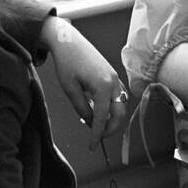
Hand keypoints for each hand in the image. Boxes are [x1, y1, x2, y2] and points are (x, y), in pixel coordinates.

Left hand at [41, 16, 128, 146]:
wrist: (69, 42)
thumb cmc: (67, 62)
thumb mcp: (70, 89)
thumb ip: (82, 108)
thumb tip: (90, 123)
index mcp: (103, 85)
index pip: (103, 117)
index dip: (97, 134)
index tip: (92, 146)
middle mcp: (114, 82)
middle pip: (119, 114)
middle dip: (109, 129)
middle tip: (95, 138)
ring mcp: (116, 78)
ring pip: (120, 106)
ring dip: (111, 118)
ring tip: (93, 123)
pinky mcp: (113, 76)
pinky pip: (117, 97)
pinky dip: (111, 108)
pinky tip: (98, 111)